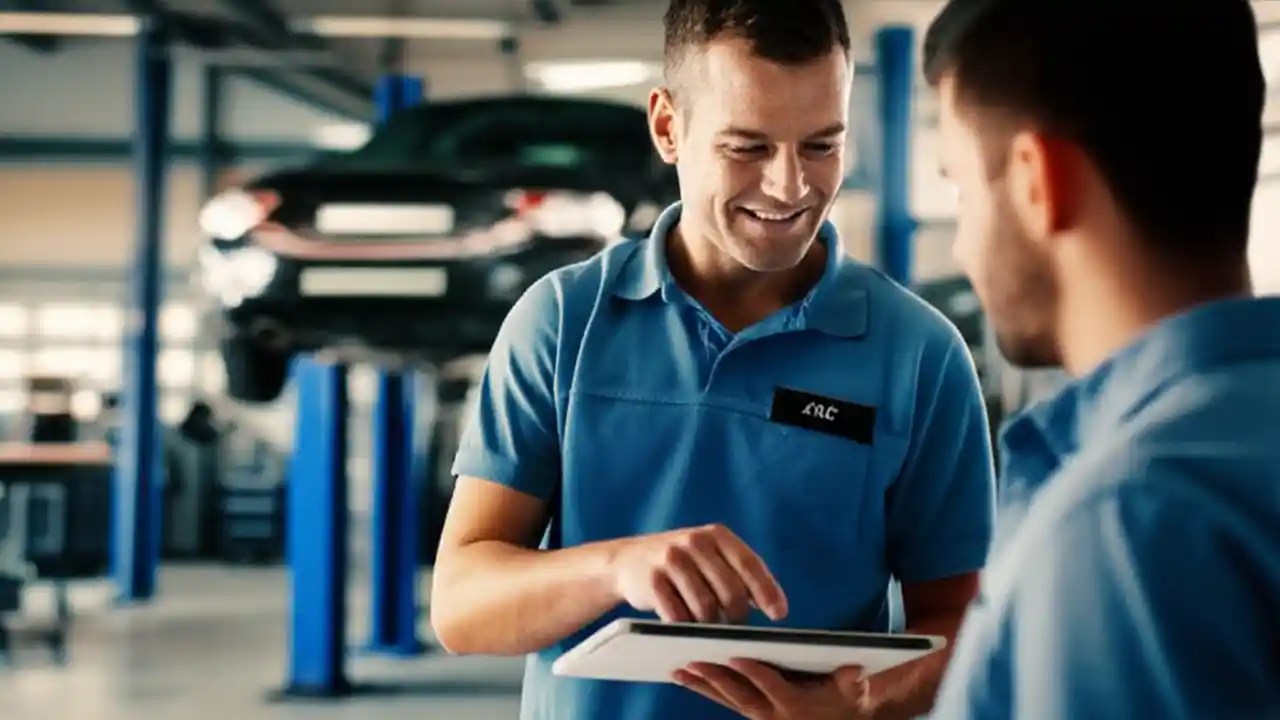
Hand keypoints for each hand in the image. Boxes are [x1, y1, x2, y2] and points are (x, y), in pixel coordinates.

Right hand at [610, 524, 787, 622]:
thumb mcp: (708, 556)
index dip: (767, 591)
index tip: (778, 614)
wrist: (626, 561)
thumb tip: (774, 607)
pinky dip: (686, 627)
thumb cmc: (680, 564)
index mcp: (716, 535)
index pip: (750, 564)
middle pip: (731, 592)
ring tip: (706, 624)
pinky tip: (684, 624)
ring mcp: (672, 560)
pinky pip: (679, 617)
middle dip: (736, 616)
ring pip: (707, 609)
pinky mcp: (653, 581)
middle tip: (733, 626)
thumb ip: (738, 573)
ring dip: (710, 625)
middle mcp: (695, 542)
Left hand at [674, 659, 870, 719]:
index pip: (771, 686)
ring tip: (680, 671)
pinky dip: (708, 691)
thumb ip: (850, 679)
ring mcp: (762, 717)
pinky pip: (727, 703)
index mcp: (796, 705)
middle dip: (715, 679)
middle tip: (692, 663)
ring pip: (728, 701)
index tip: (735, 657)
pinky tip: (689, 678)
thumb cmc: (848, 699)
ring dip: (703, 686)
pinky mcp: (754, 715)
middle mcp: (774, 715)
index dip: (753, 672)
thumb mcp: (853, 687)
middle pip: (740, 695)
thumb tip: (854, 669)